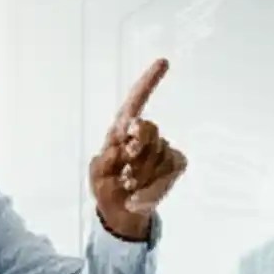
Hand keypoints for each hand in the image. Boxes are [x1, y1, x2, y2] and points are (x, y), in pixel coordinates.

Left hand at [89, 58, 187, 239]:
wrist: (121, 212)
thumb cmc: (107, 185)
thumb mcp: (98, 171)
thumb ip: (107, 157)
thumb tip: (126, 146)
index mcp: (122, 131)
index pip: (135, 102)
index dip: (148, 82)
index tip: (163, 62)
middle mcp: (144, 135)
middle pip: (149, 129)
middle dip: (136, 152)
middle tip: (124, 173)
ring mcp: (163, 148)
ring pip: (157, 155)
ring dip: (140, 175)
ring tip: (129, 185)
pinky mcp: (175, 164)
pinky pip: (168, 171)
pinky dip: (152, 187)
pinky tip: (139, 195)